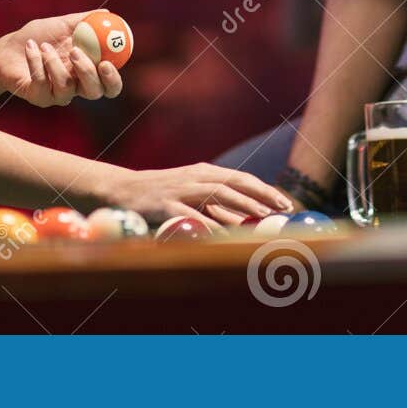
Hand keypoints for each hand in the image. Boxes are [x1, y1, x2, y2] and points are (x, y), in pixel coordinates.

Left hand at [0, 12, 121, 107]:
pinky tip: (31, 47)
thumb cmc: (38, 36)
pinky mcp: (38, 97)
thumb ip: (84, 21)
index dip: (112, 78)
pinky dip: (36, 61)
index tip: (107, 62)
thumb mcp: (62, 24)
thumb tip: (107, 14)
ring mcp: (57, 95)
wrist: (8, 48)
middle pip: (95, 92)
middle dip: (88, 73)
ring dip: (54, 62)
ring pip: (66, 87)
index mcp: (87, 71)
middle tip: (76, 53)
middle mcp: (76, 87)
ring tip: (43, 45)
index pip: (109, 85)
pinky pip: (42, 82)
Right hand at [107, 163, 294, 226]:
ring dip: (242, 204)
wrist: (121, 189)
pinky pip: (191, 215)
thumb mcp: (190, 195)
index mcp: (204, 172)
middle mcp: (195, 177)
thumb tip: (247, 222)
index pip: (241, 178)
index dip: (265, 190)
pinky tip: (225, 235)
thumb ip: (215, 206)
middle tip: (283, 210)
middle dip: (262, 195)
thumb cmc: (160, 196)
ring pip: (217, 193)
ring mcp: (180, 189)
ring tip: (262, 216)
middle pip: (235, 182)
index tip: (285, 204)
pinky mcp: (165, 205)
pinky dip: (209, 224)